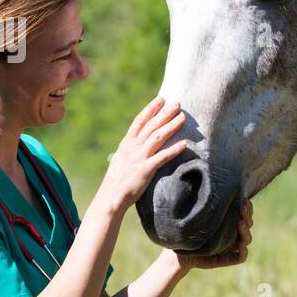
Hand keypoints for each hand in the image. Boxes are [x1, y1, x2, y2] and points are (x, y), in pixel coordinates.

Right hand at [98, 98, 188, 213]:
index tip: (160, 99)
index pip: (139, 121)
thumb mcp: (122, 160)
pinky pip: (163, 157)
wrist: (111, 197)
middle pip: (151, 125)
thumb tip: (138, 143)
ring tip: (183, 118)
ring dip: (171, 126)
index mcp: (126, 143)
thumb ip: (131, 150)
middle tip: (178, 103)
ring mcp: (139, 157)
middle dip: (165, 113)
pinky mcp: (146, 169)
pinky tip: (185, 144)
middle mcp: (133, 147)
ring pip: (158, 137)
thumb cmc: (117, 180)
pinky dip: (174, 150)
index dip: (150, 109)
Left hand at [177, 199, 253, 270]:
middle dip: (247, 215)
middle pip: (248, 224)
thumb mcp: (194, 214)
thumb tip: (206, 183)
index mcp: (228, 221)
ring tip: (240, 223)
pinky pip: (240, 257)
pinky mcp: (226, 259)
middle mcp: (232, 233)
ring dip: (246, 231)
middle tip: (242, 207)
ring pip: (246, 239)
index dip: (247, 207)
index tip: (243, 199)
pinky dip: (243, 252)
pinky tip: (240, 245)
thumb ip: (204, 203)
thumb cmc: (185, 230)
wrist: (176, 252)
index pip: (244, 213)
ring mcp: (231, 247)